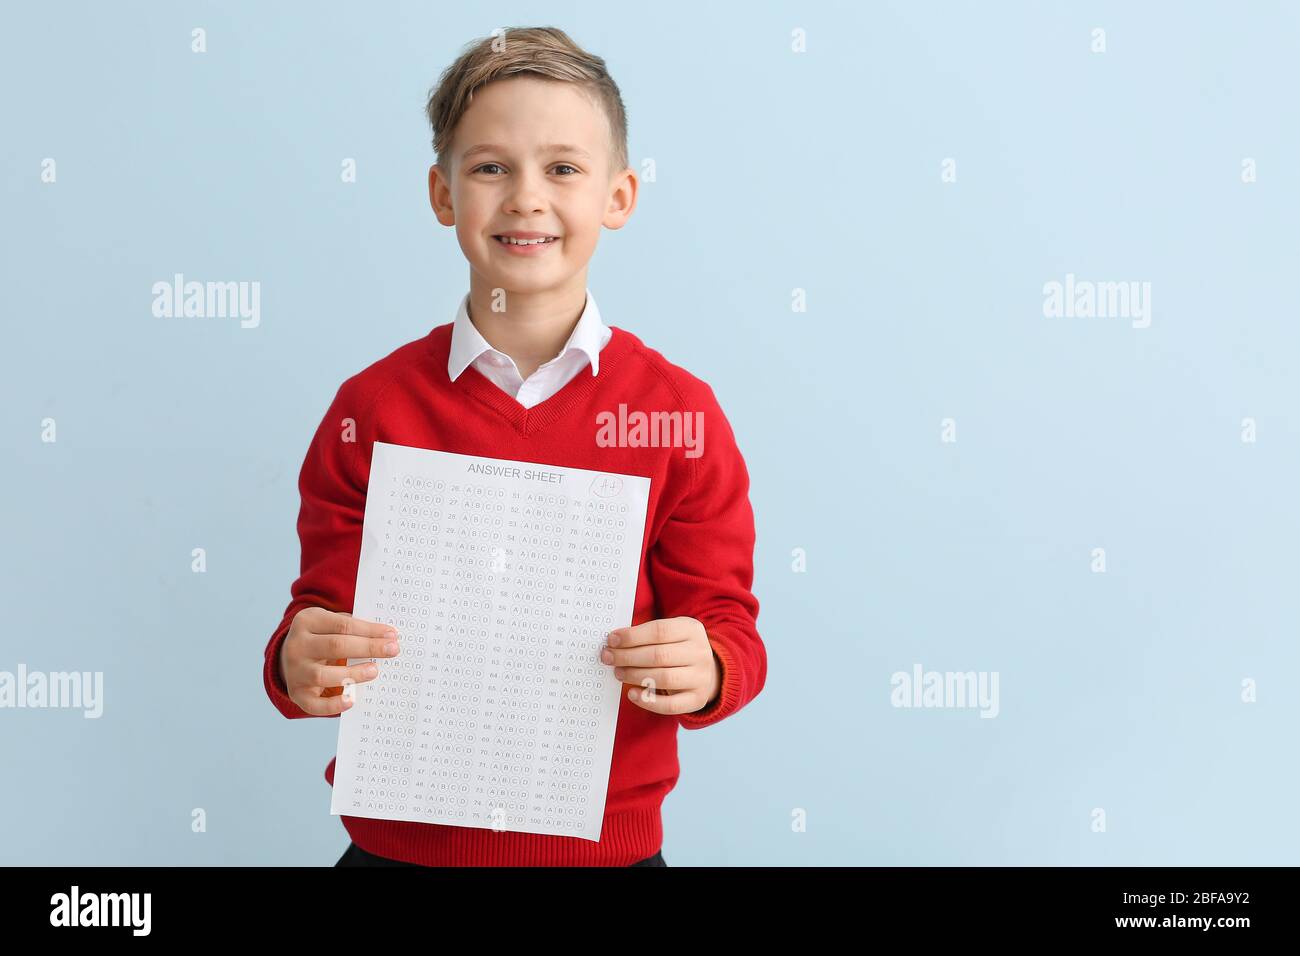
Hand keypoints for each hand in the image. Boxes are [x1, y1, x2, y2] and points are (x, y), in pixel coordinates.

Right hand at [279, 607, 400, 715]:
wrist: (289, 658)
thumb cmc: (322, 639)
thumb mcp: (330, 625)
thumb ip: (353, 628)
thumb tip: (386, 637)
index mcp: (307, 621)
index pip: (342, 625)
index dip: (369, 630)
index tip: (392, 635)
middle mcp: (297, 645)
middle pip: (335, 646)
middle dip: (368, 648)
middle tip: (392, 650)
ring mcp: (295, 671)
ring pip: (323, 675)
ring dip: (352, 674)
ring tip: (374, 671)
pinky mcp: (296, 693)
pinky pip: (314, 704)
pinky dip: (332, 705)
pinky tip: (351, 701)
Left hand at [600, 616, 720, 715]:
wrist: (706, 670)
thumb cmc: (677, 649)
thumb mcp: (670, 634)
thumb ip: (646, 635)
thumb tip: (615, 641)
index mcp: (691, 629)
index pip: (659, 631)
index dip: (633, 636)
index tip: (612, 640)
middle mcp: (700, 653)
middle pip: (660, 655)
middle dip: (628, 656)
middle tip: (608, 657)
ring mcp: (701, 677)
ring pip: (664, 678)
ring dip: (635, 676)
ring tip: (618, 672)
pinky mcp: (697, 699)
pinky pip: (670, 705)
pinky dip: (648, 701)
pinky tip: (632, 694)